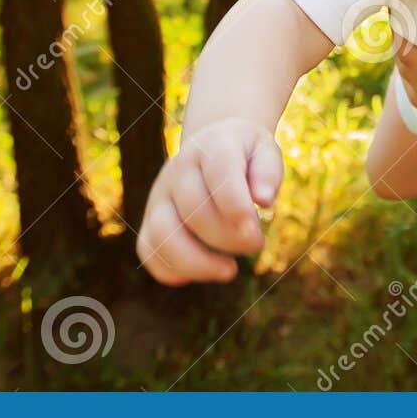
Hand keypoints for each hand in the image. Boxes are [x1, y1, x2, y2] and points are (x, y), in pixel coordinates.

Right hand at [135, 118, 280, 285]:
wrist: (210, 145)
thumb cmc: (245, 155)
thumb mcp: (265, 151)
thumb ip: (268, 172)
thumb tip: (264, 200)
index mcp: (211, 146)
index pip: (219, 173)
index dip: (236, 207)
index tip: (256, 235)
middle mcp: (178, 169)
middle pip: (194, 210)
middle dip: (228, 238)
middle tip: (256, 245)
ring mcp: (159, 194)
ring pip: (163, 233)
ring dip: (197, 261)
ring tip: (229, 271)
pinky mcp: (149, 219)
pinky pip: (148, 250)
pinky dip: (172, 270)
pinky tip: (204, 271)